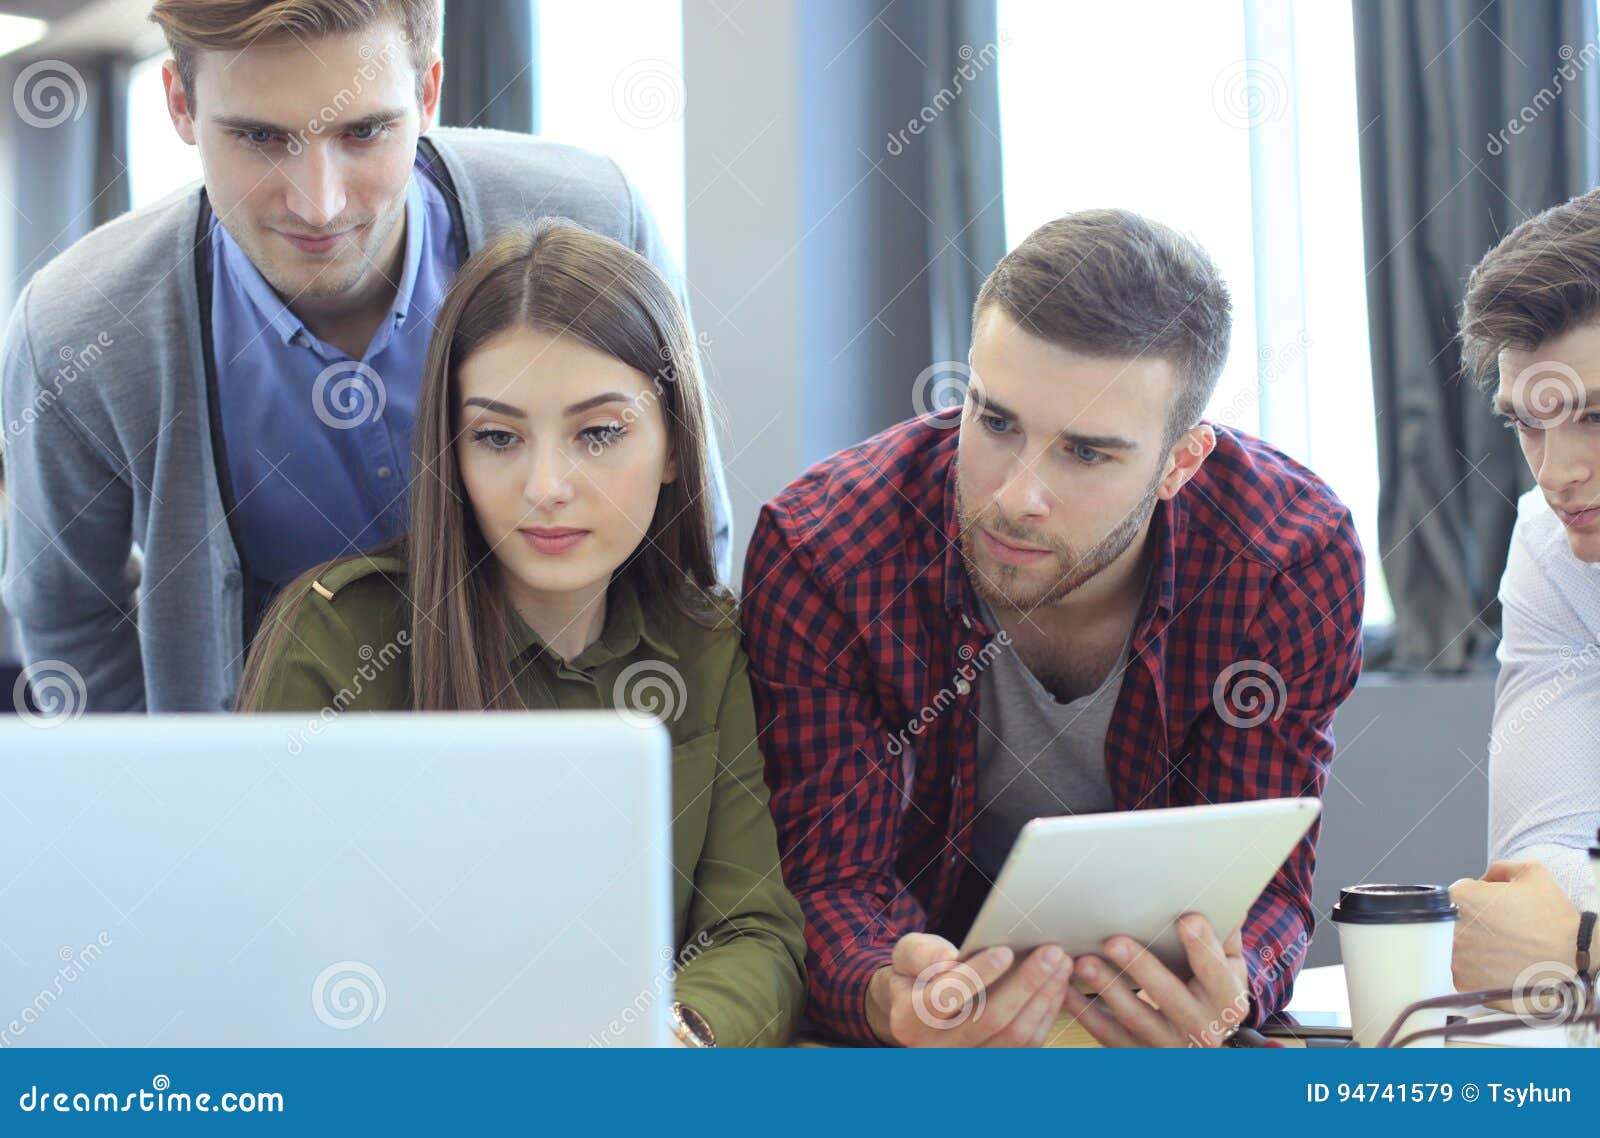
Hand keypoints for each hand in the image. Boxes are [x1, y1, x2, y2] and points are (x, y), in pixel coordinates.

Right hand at [865, 932, 1073, 1046]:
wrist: (921, 1010)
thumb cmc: (917, 974)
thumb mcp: (907, 955)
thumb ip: (922, 954)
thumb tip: (948, 959)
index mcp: (908, 1020)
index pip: (945, 999)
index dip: (976, 976)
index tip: (1005, 951)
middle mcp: (936, 1051)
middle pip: (989, 1020)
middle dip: (1026, 984)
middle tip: (1051, 953)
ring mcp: (967, 1063)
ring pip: (1014, 1037)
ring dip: (1043, 999)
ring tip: (1061, 964)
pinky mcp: (992, 1065)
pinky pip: (1027, 1047)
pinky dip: (1045, 1015)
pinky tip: (1056, 988)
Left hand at [1062, 914, 1249, 1046]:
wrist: (1203, 1043)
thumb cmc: (1211, 989)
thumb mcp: (1229, 966)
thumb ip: (1226, 935)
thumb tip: (1231, 900)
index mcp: (1228, 1001)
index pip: (1216, 973)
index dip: (1203, 947)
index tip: (1187, 918)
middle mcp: (1202, 1030)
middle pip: (1170, 998)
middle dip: (1141, 968)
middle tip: (1113, 940)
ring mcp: (1169, 1047)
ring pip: (1135, 1019)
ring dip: (1106, 990)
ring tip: (1083, 962)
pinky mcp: (1138, 1056)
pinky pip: (1107, 1035)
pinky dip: (1084, 1013)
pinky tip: (1064, 989)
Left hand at [1449, 860, 1581, 992]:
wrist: (1574, 955)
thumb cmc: (1553, 916)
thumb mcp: (1530, 872)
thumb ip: (1498, 868)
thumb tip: (1483, 878)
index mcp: (1461, 898)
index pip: (1450, 896)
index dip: (1470, 901)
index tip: (1487, 909)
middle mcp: (1452, 929)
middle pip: (1444, 922)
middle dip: (1465, 923)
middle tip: (1492, 930)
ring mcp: (1456, 960)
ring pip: (1448, 948)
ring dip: (1466, 947)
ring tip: (1496, 949)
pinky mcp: (1464, 984)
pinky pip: (1458, 972)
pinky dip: (1473, 970)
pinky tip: (1495, 966)